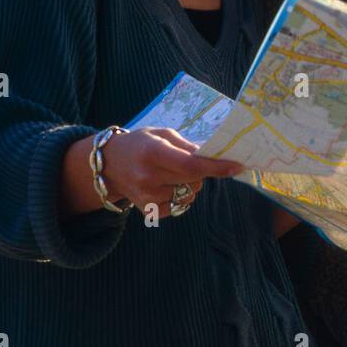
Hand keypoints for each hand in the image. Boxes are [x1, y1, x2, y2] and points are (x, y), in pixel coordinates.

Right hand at [98, 127, 244, 216]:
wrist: (109, 165)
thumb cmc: (141, 144)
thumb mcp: (162, 134)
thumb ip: (187, 146)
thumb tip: (213, 156)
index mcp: (153, 153)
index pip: (191, 165)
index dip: (216, 167)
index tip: (237, 166)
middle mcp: (148, 177)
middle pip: (194, 180)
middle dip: (202, 171)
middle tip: (190, 161)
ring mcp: (147, 197)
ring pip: (190, 195)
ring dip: (190, 185)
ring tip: (171, 174)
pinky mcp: (148, 211)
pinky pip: (179, 206)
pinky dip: (180, 196)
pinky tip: (165, 186)